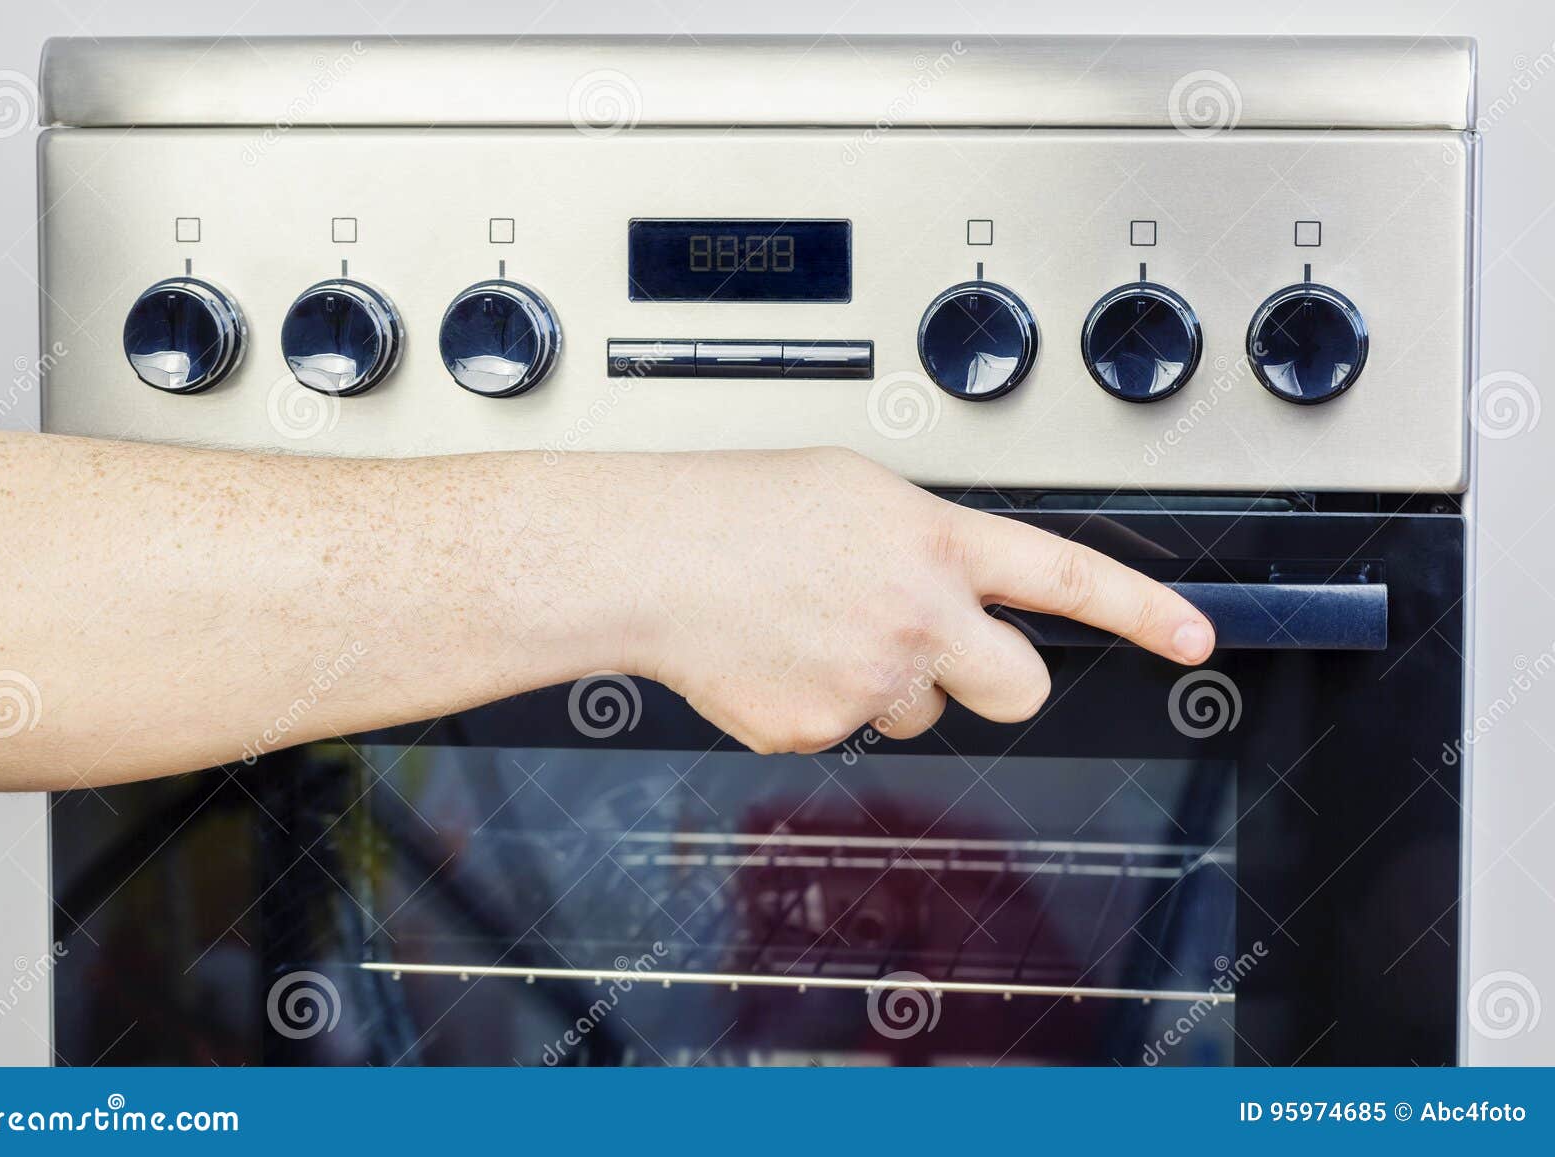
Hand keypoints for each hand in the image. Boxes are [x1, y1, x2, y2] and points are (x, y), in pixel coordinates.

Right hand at [611, 448, 1214, 753]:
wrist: (650, 559)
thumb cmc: (737, 508)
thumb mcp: (857, 488)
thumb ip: (925, 538)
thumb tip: (948, 580)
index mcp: (937, 543)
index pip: (1069, 578)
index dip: (1143, 612)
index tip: (1192, 635)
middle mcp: (921, 618)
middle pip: (1020, 686)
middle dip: (999, 677)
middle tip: (946, 649)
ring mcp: (872, 684)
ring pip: (916, 709)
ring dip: (885, 681)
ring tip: (813, 627)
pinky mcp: (818, 731)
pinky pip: (840, 730)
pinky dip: (814, 701)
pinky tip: (774, 655)